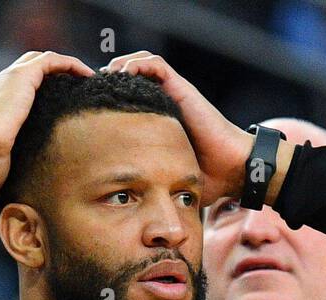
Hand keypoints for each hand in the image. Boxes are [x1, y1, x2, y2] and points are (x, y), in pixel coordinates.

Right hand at [0, 51, 94, 198]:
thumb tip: (8, 201)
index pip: (12, 93)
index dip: (35, 96)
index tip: (56, 108)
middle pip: (27, 70)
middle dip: (52, 76)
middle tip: (75, 89)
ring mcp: (9, 79)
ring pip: (41, 60)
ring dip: (65, 67)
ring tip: (87, 79)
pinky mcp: (22, 76)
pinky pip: (52, 61)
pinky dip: (70, 64)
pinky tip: (87, 75)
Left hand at [102, 52, 256, 205]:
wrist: (233, 169)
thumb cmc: (209, 180)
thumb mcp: (169, 183)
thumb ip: (152, 188)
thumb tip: (133, 210)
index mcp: (161, 122)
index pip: (131, 98)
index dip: (110, 98)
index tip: (92, 107)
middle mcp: (167, 103)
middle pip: (133, 75)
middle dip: (111, 77)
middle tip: (94, 89)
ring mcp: (174, 94)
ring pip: (142, 63)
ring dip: (121, 65)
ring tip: (106, 77)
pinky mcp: (182, 89)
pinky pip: (156, 64)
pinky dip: (138, 64)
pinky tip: (124, 73)